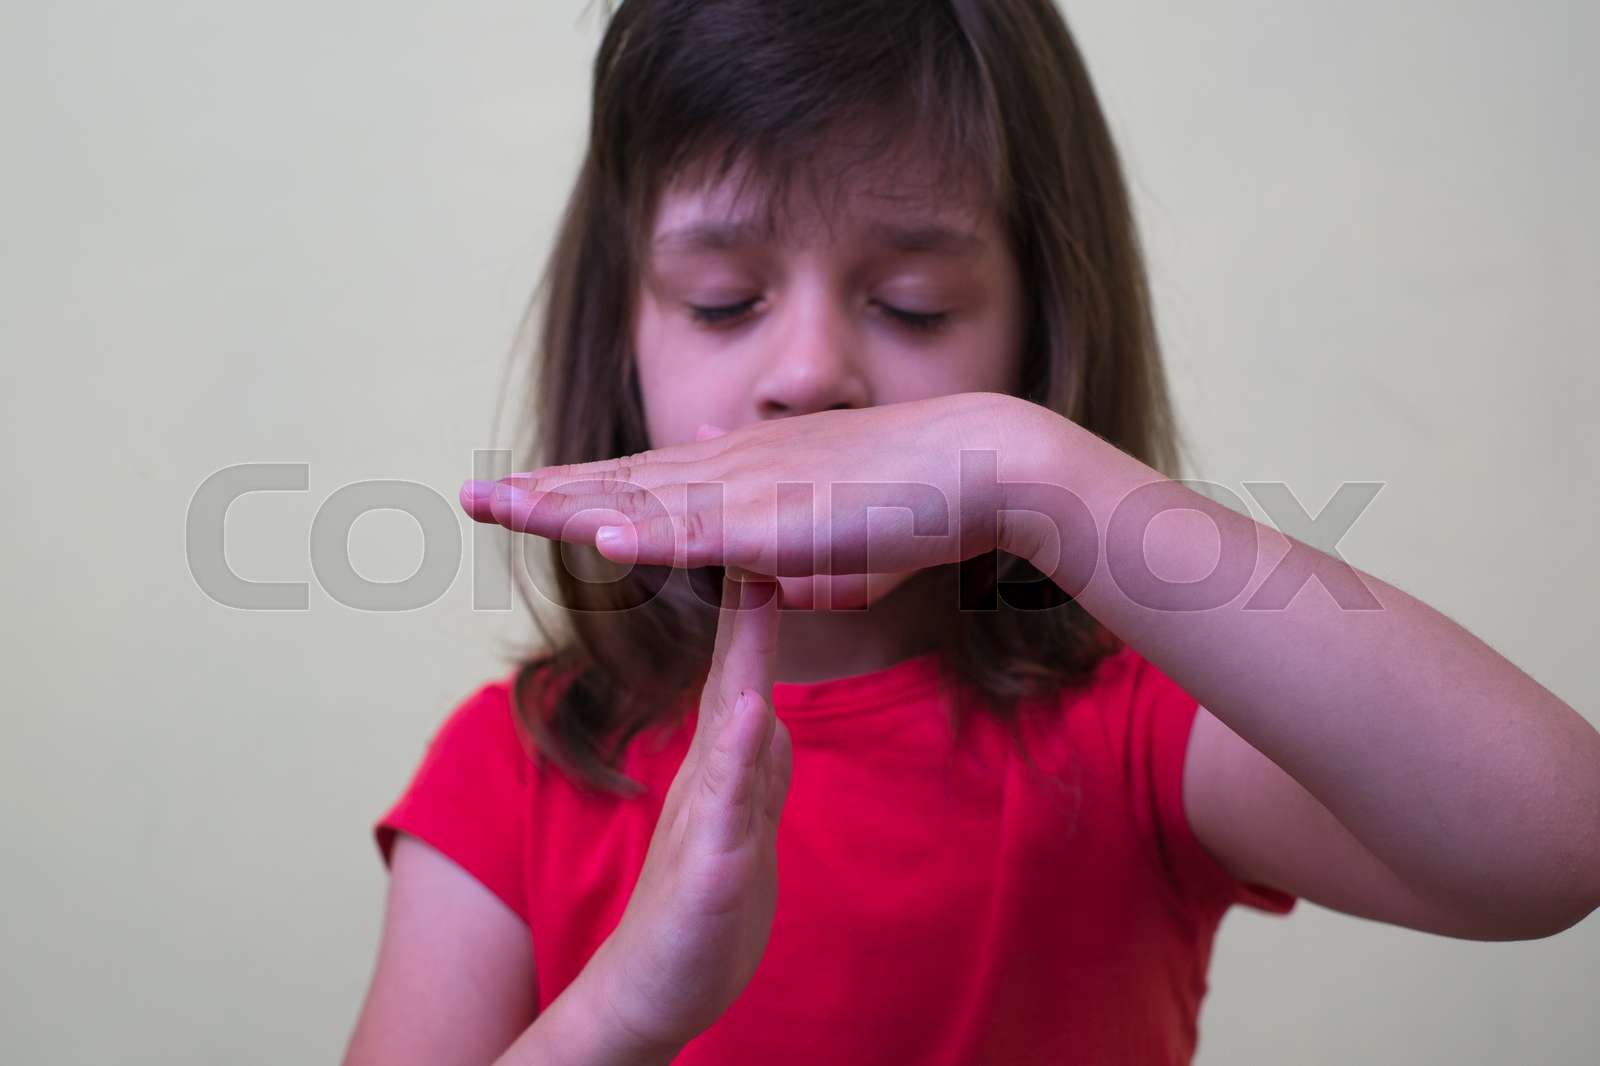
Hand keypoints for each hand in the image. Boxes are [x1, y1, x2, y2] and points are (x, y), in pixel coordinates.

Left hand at [461, 391, 1065, 577]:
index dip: (578, 494)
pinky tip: (601, 544)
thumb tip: (757, 564)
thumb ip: (783, 547)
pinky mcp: (791, 519)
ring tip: (504, 509)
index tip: (520, 497)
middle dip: (545, 496)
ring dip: (571, 509)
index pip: (641, 487)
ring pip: (647, 503)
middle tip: (473, 499)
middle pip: (623, 487)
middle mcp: (735, 471)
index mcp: (743, 475)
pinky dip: (653, 538)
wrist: (979, 465)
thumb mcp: (831, 532)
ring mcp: (756, 490)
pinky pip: (709, 533)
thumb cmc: (915, 503)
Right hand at [577, 565, 790, 1053]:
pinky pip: (725, 802)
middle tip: (757, 511)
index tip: (780, 523)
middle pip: (732, 668)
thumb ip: (744, 758)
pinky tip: (744, 713)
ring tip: (755, 584)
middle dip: (746, 592)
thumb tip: (754, 701)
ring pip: (727, 720)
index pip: (743, 663)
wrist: (651, 993)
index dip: (760, 595)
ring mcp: (707, 814)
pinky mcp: (710, 865)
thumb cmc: (700, 903)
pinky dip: (733, 754)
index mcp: (723, 758)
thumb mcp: (733, 817)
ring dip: (742, 652)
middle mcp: (710, 771)